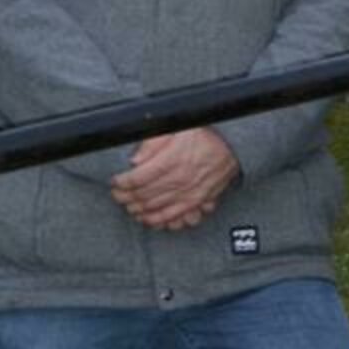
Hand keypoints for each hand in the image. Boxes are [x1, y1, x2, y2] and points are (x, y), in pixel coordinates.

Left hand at [110, 128, 239, 230]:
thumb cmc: (205, 134)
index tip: (115, 181)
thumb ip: (154, 141)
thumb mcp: (178, 127)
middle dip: (126, 197)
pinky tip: (149, 220)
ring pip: (155, 208)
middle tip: (117, 195)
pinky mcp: (196, 202)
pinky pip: (173, 216)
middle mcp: (179, 179)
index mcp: (172, 159)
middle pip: (144, 195)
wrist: (232, 146)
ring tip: (129, 207)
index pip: (138, 177)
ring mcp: (188, 193)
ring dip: (139, 210)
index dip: (122, 182)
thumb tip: (135, 157)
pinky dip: (158, 220)